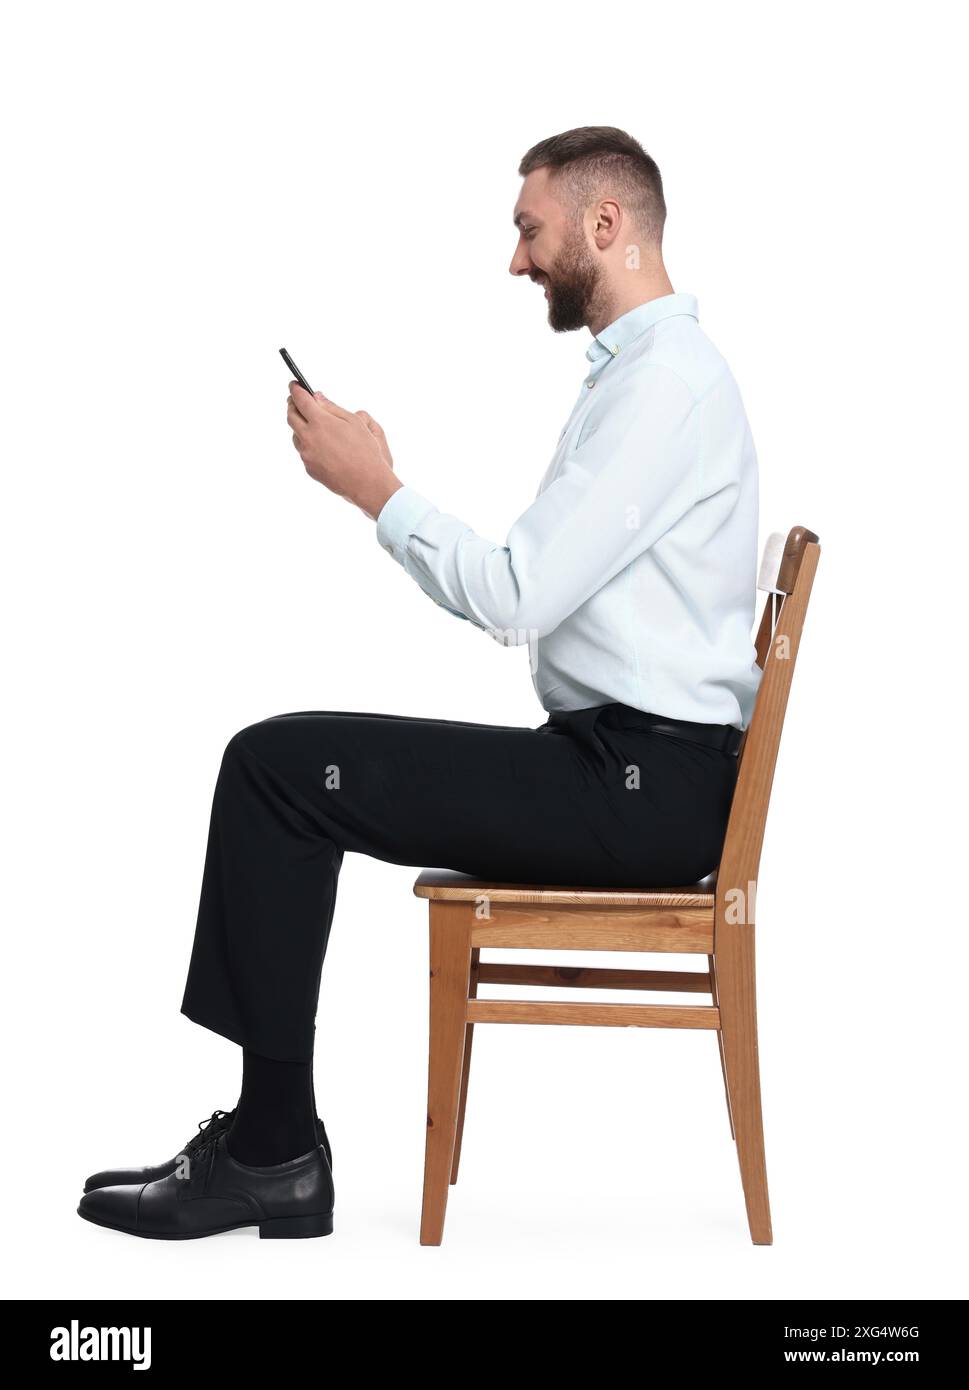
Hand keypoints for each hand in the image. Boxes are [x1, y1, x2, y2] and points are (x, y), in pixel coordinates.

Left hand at [286, 383, 401, 519]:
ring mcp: (306, 454)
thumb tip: (317, 397)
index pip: (300, 400)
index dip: (296, 389)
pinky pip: (304, 451)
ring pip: (295, 435)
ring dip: (300, 426)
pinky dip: (307, 443)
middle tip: (297, 400)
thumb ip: (332, 407)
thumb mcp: (354, 422)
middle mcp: (308, 437)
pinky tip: (320, 444)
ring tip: (310, 423)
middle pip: (291, 416)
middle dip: (292, 405)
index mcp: (319, 422)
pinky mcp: (309, 468)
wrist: (367, 482)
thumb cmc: (366, 450)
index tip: (294, 384)